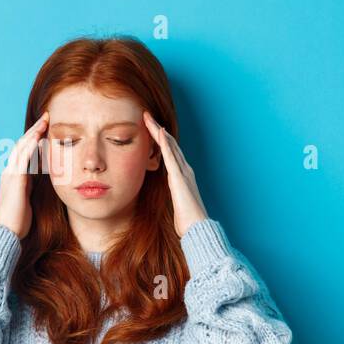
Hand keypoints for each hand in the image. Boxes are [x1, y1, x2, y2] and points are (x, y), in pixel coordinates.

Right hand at [0, 111, 48, 238]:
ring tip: (44, 121)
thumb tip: (45, 179)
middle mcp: (10, 171)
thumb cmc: (20, 219)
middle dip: (35, 130)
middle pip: (23, 144)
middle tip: (47, 116)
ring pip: (22, 148)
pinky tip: (38, 138)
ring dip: (33, 133)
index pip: (26, 151)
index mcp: (16, 175)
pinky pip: (22, 159)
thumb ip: (33, 185)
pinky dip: (29, 147)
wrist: (8, 232)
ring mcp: (11, 174)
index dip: (36, 137)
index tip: (48, 127)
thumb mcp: (30, 197)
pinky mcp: (14, 180)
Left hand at [143, 111, 207, 237]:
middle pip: (170, 145)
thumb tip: (170, 200)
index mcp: (183, 176)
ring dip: (159, 130)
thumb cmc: (188, 220)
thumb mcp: (178, 205)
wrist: (197, 228)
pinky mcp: (179, 178)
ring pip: (170, 146)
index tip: (149, 129)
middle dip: (158, 129)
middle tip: (146, 116)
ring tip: (148, 118)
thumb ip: (173, 197)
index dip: (160, 140)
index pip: (170, 153)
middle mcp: (185, 170)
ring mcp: (183, 173)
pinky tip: (159, 131)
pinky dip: (165, 143)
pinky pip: (171, 156)